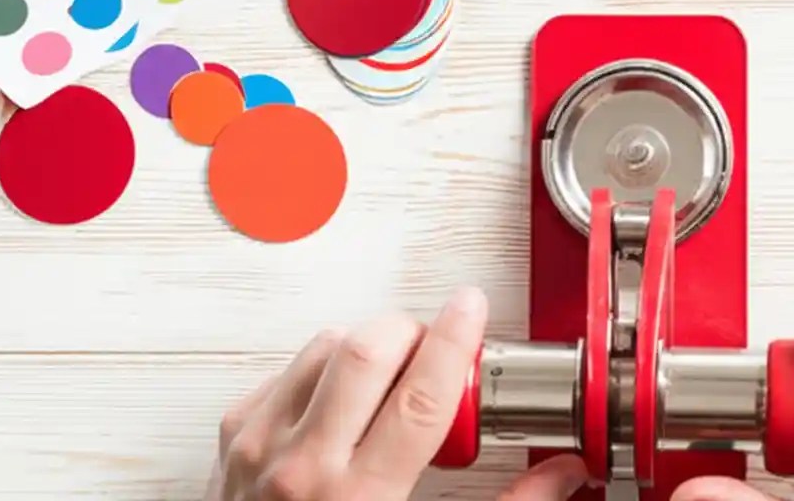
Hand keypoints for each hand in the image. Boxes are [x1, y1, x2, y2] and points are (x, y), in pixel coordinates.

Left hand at [204, 288, 587, 500]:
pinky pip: (287, 371)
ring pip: (324, 348)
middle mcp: (302, 469)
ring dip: (367, 348)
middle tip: (434, 351)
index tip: (472, 311)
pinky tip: (344, 403)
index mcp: (361, 500)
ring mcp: (259, 448)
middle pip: (365, 351)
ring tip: (391, 381)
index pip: (419, 396)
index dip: (454, 341)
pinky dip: (323, 370)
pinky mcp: (232, 437)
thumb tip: (561, 475)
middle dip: (411, 333)